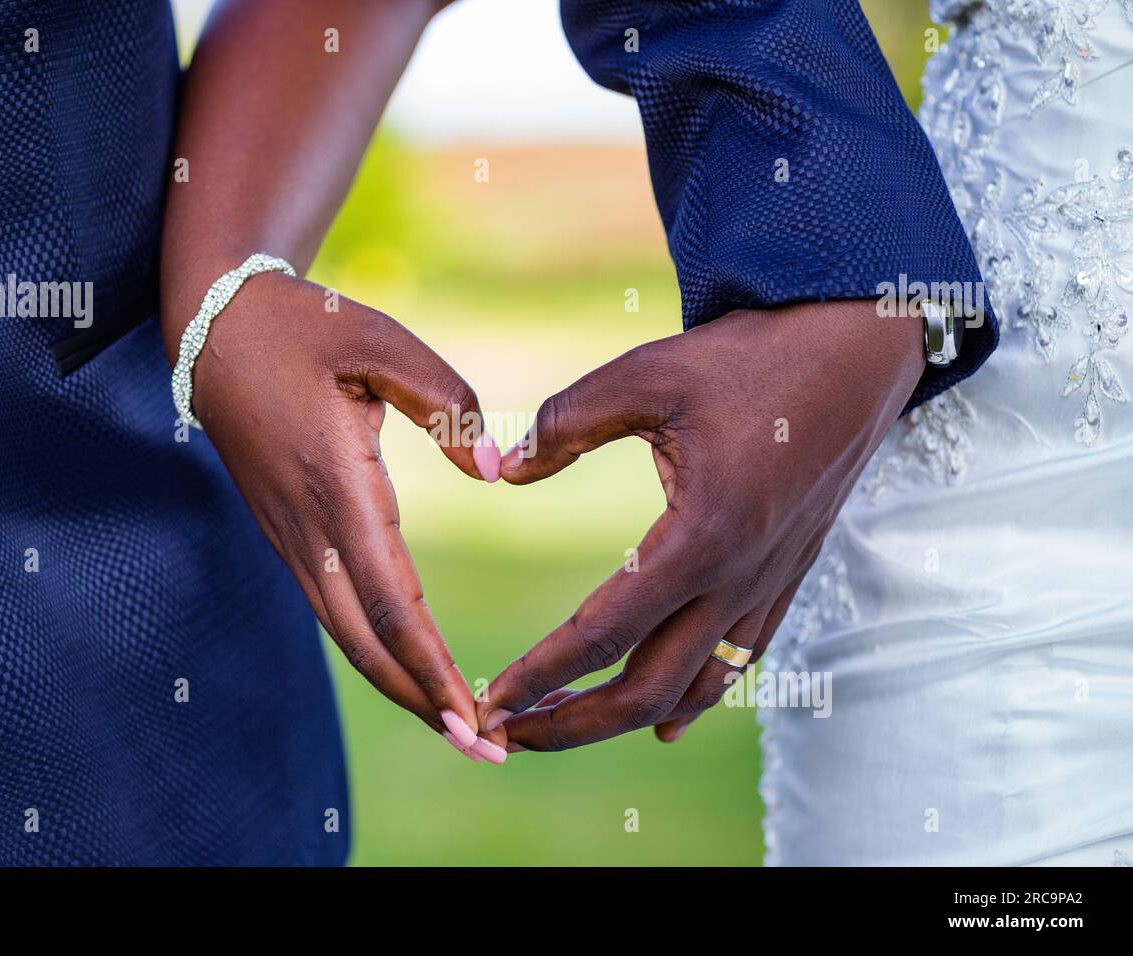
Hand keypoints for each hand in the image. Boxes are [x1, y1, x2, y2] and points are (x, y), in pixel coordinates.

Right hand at [186, 271, 506, 761]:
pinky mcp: (291, 533)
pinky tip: (413, 667)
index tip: (476, 717)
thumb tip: (494, 470)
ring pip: (347, 633)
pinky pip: (335, 607)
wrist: (216, 330)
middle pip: (367, 641)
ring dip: (401, 684)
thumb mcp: (378, 341)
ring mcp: (293, 536)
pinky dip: (376, 648)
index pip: (390, 603)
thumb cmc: (305, 328)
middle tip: (487, 750)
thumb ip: (443, 400)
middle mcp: (310, 528)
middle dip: (424, 701)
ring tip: (460, 726)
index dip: (433, 667)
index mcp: (337, 486)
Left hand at [475, 300, 924, 750]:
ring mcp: (770, 583)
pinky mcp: (787, 575)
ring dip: (625, 718)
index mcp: (700, 535)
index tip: (492, 702)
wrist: (856, 349)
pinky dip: (695, 697)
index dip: (542, 674)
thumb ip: (564, 424)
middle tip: (509, 736)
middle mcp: (739, 576)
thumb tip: (501, 473)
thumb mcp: (645, 376)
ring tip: (564, 728)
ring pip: (696, 686)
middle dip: (574, 723)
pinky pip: (738, 660)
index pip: (604, 632)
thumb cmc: (748, 357)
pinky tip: (665, 719)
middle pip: (649, 688)